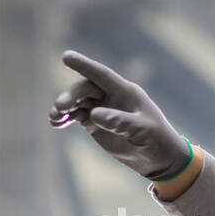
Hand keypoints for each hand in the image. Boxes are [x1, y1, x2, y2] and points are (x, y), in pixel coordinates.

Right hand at [50, 50, 191, 180]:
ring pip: (77, 102)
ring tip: (54, 119)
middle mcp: (111, 97)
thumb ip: (120, 122)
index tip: (66, 56)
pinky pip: (75, 116)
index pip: (102, 75)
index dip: (85, 65)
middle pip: (85, 89)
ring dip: (63, 108)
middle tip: (61, 107)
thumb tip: (94, 114)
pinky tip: (56, 123)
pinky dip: (65, 118)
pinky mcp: (95, 124)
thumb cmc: (158, 140)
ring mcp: (101, 110)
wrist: (160, 159)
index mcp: (125, 92)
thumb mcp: (143, 131)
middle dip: (71, 95)